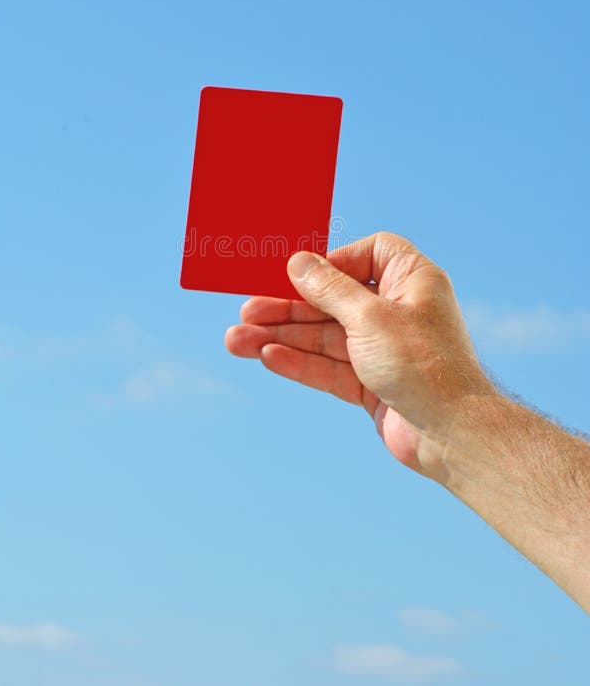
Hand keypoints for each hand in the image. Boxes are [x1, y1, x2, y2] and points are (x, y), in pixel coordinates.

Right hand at [225, 231, 494, 481]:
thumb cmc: (423, 364)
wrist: (453, 435)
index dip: (333, 260)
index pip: (368, 254)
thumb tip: (299, 262)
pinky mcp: (372, 383)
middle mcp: (398, 311)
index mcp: (411, 280)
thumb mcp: (369, 316)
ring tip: (236, 340)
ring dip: (282, 337)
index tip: (301, 273)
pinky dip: (299, 362)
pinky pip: (329, 367)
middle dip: (288, 307)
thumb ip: (329, 289)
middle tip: (246, 311)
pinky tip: (266, 357)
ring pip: (324, 337)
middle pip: (333, 300)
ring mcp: (383, 349)